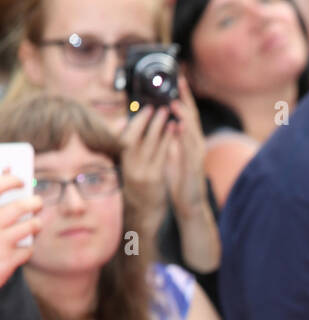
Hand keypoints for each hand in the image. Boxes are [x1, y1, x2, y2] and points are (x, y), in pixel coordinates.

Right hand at [0, 174, 42, 286]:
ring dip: (35, 224)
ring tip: (36, 223)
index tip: (20, 180)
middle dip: (32, 203)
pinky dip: (28, 247)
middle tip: (37, 202)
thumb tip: (7, 170)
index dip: (11, 180)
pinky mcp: (6, 263)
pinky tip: (24, 246)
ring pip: (28, 227)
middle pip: (17, 208)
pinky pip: (27, 249)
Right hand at [120, 104, 172, 231]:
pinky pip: (162, 156)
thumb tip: (127, 123)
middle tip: (159, 107)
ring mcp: (142, 174)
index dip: (135, 123)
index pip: (126, 138)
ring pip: (150, 146)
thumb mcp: (132, 165)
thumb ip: (132, 148)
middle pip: (137, 140)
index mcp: (123, 163)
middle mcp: (130, 168)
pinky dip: (167, 141)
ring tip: (167, 114)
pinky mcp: (155, 179)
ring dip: (159, 128)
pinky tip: (173, 130)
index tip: (144, 109)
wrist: (145, 211)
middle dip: (148, 122)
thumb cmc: (140, 183)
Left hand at [163, 78, 210, 220]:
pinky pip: (188, 147)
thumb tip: (166, 125)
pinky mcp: (193, 165)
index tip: (179, 80)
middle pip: (193, 116)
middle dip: (186, 99)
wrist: (190, 204)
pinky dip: (184, 135)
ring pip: (191, 130)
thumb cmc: (180, 181)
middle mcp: (196, 144)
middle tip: (179, 81)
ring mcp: (196, 154)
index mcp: (191, 141)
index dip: (184, 97)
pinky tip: (179, 126)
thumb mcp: (174, 155)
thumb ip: (171, 140)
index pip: (188, 114)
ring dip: (184, 115)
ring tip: (175, 101)